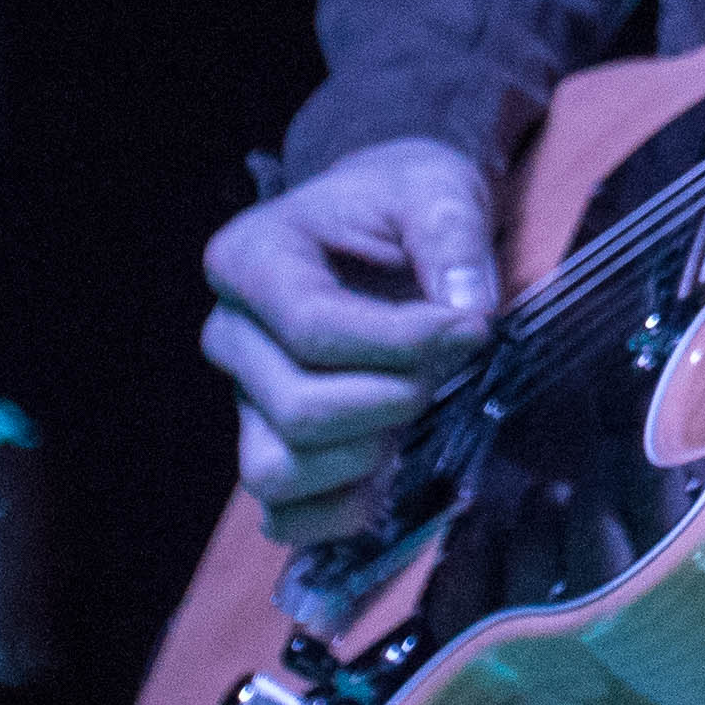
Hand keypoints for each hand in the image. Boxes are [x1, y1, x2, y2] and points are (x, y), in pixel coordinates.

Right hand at [204, 136, 497, 544]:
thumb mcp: (435, 189)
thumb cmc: (402, 202)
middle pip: (297, 406)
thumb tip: (470, 309)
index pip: (312, 328)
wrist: (384, 225)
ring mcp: (245, 397)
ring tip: (415, 419)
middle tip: (447, 374)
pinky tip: (391, 481)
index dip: (399, 344)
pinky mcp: (270, 443)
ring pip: (277, 470)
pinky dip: (335, 516)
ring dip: (362, 461)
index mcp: (251, 259)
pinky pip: (281, 514)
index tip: (473, 330)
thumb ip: (453, 239)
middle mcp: (231, 333)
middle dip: (390, 402)